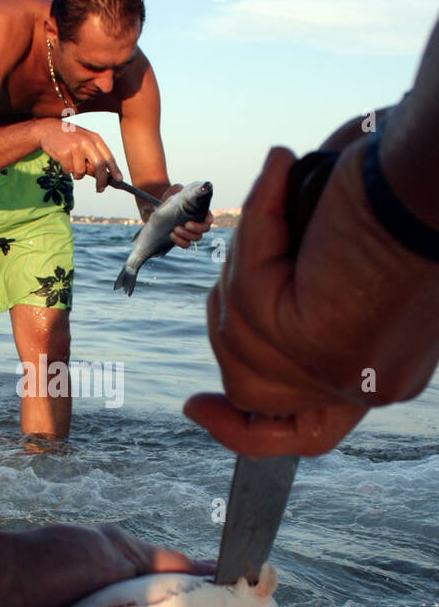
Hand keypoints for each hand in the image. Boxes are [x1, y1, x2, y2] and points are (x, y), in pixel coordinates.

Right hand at [36, 117, 121, 188]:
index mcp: (95, 138)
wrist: (48, 129)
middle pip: (99, 166)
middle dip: (101, 180)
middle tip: (100, 189)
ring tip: (72, 164)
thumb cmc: (69, 139)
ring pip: (81, 172)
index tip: (118, 180)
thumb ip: (94, 158)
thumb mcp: (85, 143)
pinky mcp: (64, 153)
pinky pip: (69, 170)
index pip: (108, 156)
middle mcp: (87, 141)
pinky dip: (67, 169)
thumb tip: (103, 177)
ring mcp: (75, 147)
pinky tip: (63, 159)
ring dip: (77, 174)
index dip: (114, 170)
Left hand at [152, 184, 212, 248]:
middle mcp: (197, 222)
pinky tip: (172, 234)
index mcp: (198, 211)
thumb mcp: (178, 198)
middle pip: (205, 229)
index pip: (209, 216)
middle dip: (197, 228)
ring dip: (186, 234)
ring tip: (175, 228)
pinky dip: (180, 242)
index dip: (209, 219)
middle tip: (186, 224)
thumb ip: (192, 194)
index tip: (205, 220)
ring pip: (197, 238)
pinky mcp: (184, 240)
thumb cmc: (169, 205)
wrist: (155, 218)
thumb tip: (205, 186)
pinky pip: (187, 245)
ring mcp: (191, 232)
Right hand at [184, 141, 438, 455]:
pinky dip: (257, 227)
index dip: (243, 430)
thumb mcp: (345, 257)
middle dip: (229, 317)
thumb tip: (237, 300)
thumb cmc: (410, 183)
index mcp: (382, 369)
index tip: (197, 406)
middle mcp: (369, 382)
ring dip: (246, 259)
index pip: (307, 433)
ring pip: (238, 338)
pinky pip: (249, 290)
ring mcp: (345, 370)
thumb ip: (299, 296)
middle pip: (253, 389)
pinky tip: (282, 173)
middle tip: (241, 254)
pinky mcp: (321, 339)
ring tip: (283, 192)